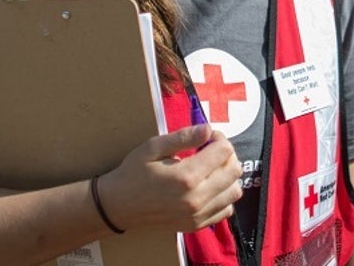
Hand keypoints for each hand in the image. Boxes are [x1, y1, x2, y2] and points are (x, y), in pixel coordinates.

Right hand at [95, 124, 242, 232]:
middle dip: (226, 155)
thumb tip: (208, 129)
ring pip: (235, 191)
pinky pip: (226, 210)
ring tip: (210, 169)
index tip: (207, 137)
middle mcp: (196, 198)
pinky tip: (207, 188)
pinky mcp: (197, 225)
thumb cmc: (134, 172)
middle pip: (234, 170)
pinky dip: (222, 196)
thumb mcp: (153, 147)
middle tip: (209, 151)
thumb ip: (183, 137)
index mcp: (186, 176)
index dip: (219, 138)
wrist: (118, 206)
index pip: (224, 151)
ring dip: (227, 176)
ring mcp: (198, 215)